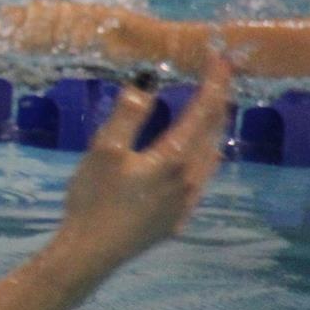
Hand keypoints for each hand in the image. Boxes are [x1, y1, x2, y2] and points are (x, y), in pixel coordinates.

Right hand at [52, 55, 231, 277]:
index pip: (204, 110)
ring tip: (207, 113)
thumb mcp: (104, 150)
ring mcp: (186, 201)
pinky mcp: (177, 218)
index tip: (218, 56)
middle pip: (214, 132)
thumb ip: (127, 116)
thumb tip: (145, 89)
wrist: (92, 252)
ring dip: (213, 129)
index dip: (214, 81)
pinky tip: (190, 159)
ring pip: (212, 157)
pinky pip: (201, 178)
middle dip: (218, 102)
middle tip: (216, 78)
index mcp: (175, 158)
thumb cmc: (94, 199)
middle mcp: (191, 178)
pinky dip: (202, 155)